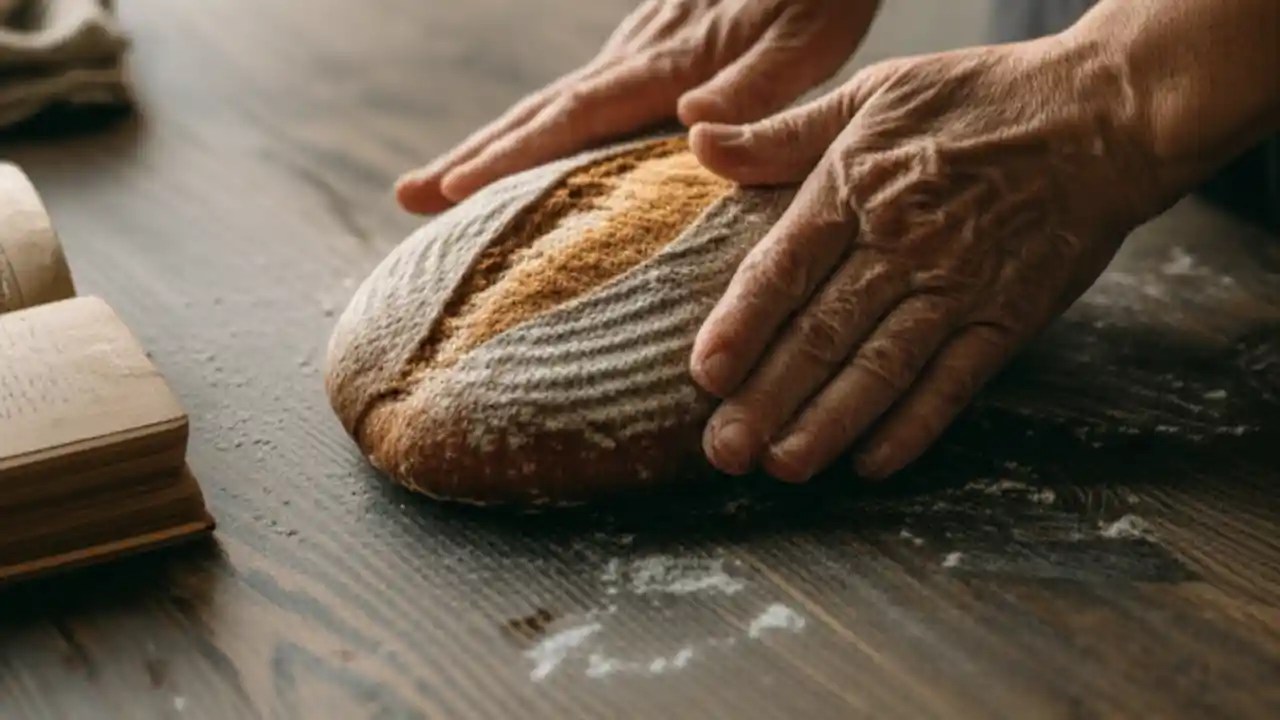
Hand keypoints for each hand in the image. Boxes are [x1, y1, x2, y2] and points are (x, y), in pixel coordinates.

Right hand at [396, 0, 877, 213]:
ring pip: (550, 108)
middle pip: (539, 112)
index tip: (453, 192)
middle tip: (407, 198)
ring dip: (492, 148)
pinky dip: (536, 134)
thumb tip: (691, 124)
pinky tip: (526, 155)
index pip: (575, 115)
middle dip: (472, 158)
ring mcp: (636, 55)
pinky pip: (576, 104)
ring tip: (440, 186)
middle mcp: (637, 59)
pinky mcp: (649, 56)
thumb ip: (757, 84)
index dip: (514, 155)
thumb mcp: (807, 35)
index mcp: (668, 63)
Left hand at [688, 36, 1177, 481]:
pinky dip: (913, 427)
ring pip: (881, 368)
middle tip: (723, 450)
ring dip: (827, 424)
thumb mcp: (874, 92)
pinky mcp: (1007, 318)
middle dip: (768, 397)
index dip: (741, 325)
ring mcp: (958, 286)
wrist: (1104, 115)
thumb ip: (783, 130)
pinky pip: (953, 383)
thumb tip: (698, 139)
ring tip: (782, 467)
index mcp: (857, 187)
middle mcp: (902, 244)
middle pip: (822, 332)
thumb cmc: (980, 99)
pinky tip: (872, 464)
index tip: (704, 374)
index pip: (784, 267)